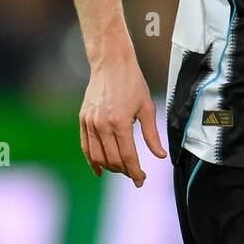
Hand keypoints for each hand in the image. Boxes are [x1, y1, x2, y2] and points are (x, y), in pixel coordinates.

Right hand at [79, 52, 166, 186]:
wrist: (111, 64)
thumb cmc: (132, 83)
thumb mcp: (147, 108)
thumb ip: (152, 135)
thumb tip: (160, 156)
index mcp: (120, 123)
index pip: (128, 157)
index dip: (136, 172)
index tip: (142, 180)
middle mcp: (102, 125)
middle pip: (113, 160)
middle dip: (125, 171)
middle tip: (135, 175)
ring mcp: (90, 123)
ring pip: (97, 156)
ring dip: (110, 168)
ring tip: (122, 170)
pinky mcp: (83, 119)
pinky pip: (85, 146)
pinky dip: (92, 160)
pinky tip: (99, 170)